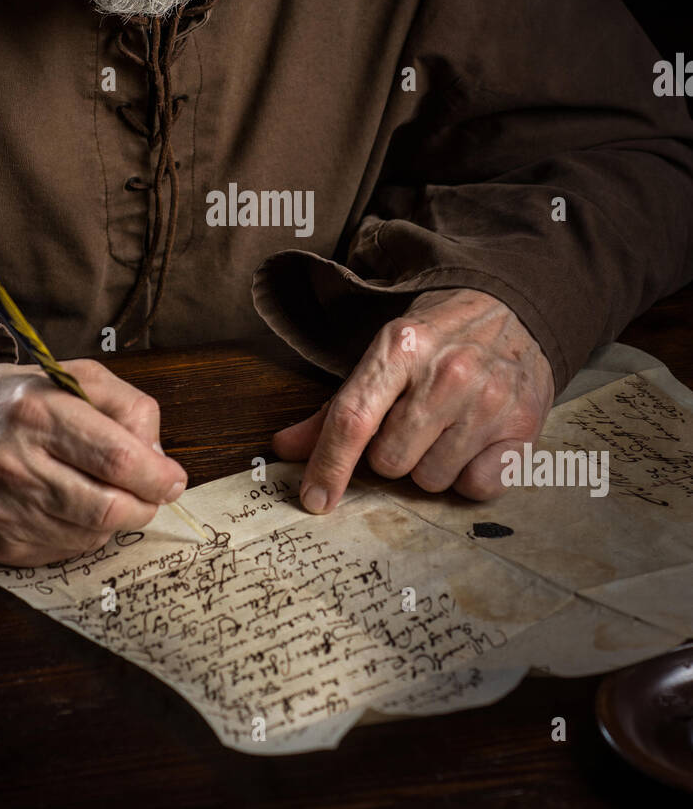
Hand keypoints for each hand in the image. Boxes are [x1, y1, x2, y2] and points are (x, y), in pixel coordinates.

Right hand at [0, 360, 187, 565]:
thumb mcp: (75, 377)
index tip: (172, 479)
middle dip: (144, 504)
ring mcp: (3, 507)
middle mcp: (15, 462)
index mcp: (38, 411)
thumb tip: (159, 458)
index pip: (117, 457)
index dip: (156, 476)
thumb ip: (129, 407)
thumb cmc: (18, 402)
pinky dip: (84, 534)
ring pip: (92, 534)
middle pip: (108, 507)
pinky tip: (72, 508)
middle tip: (151, 493)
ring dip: (115, 519)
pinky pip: (66, 550)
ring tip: (105, 492)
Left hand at [272, 288, 553, 511]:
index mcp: (401, 347)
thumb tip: (285, 448)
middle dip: (393, 454)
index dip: (329, 465)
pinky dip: (471, 475)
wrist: (516, 309)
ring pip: (431, 480)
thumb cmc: (441, 338)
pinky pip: (476, 488)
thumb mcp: (386, 354)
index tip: (314, 499)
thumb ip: (338, 406)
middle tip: (414, 423)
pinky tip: (476, 441)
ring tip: (448, 427)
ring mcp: (489, 400)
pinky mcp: (523, 427)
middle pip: (390, 462)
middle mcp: (447, 373)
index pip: (353, 419)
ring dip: (432, 465)